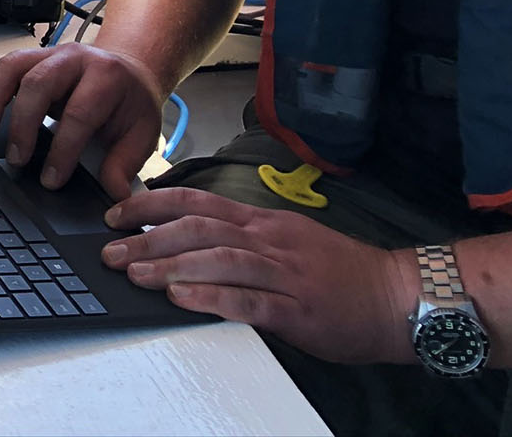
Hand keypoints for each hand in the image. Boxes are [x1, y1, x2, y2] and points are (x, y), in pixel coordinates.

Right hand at [0, 43, 164, 199]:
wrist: (126, 69)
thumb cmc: (130, 101)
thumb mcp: (143, 132)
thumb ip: (125, 162)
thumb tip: (113, 194)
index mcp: (106, 76)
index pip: (79, 112)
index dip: (63, 148)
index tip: (51, 179)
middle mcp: (72, 59)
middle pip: (38, 82)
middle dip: (22, 123)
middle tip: (16, 159)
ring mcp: (45, 56)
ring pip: (9, 67)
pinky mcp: (26, 61)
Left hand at [102, 186, 417, 364]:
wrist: (401, 296)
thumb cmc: (343, 272)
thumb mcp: (289, 238)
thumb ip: (245, 235)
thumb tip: (189, 236)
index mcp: (263, 220)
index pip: (196, 201)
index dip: (150, 204)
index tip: (116, 212)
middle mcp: (268, 240)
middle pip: (196, 229)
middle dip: (147, 238)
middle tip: (110, 251)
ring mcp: (283, 273)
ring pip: (217, 260)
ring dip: (169, 266)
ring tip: (135, 273)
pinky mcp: (298, 309)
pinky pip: (248, 300)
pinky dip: (211, 297)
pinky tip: (181, 298)